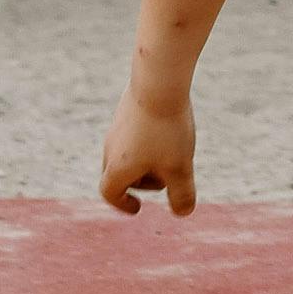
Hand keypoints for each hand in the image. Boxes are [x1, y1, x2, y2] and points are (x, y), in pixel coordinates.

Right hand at [100, 80, 196, 215]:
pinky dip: (148, 140)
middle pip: (117, 174)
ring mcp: (117, 126)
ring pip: (126, 152)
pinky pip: (133, 133)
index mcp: (118, 167)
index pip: (110, 193)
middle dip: (140, 182)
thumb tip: (182, 212)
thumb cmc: (167, 130)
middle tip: (166, 178)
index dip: (122, 204)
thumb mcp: (180, 167)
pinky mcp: (127, 109)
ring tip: (172, 152)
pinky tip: (170, 129)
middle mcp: (111, 147)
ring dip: (146, 160)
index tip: (137, 208)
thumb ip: (182, 194)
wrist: (158, 81)